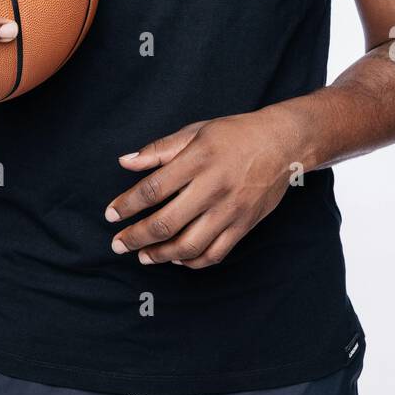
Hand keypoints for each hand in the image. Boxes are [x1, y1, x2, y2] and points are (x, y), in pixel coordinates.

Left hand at [104, 111, 295, 268]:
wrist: (283, 143)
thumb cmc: (235, 134)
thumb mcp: (196, 132)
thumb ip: (159, 149)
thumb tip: (125, 162)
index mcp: (198, 159)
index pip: (153, 188)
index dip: (127, 205)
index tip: (111, 215)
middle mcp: (213, 187)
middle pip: (166, 223)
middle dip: (136, 237)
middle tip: (118, 244)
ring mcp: (230, 210)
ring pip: (189, 246)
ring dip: (160, 255)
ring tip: (143, 256)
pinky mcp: (244, 225)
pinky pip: (214, 254)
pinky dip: (192, 262)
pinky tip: (177, 259)